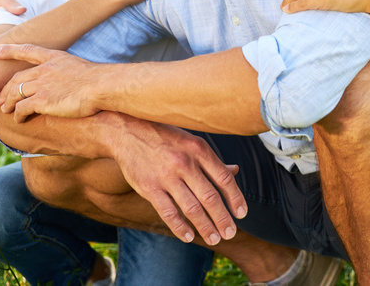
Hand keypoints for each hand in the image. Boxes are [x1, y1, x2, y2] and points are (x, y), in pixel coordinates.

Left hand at [0, 44, 102, 120]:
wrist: (102, 86)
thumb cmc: (98, 80)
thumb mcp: (81, 68)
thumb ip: (69, 72)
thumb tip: (70, 81)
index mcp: (54, 58)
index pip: (28, 51)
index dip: (10, 51)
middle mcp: (45, 70)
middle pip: (16, 78)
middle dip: (5, 89)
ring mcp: (42, 84)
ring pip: (15, 93)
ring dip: (8, 103)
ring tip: (5, 110)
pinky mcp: (42, 100)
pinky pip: (22, 108)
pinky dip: (18, 115)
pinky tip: (19, 120)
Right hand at [108, 121, 248, 244]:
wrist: (127, 131)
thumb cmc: (165, 137)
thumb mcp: (191, 142)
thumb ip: (211, 159)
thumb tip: (234, 171)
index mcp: (199, 149)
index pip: (224, 178)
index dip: (235, 198)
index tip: (242, 214)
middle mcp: (184, 163)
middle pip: (210, 197)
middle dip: (223, 219)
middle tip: (230, 234)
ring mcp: (166, 176)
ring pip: (191, 208)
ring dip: (205, 227)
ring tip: (214, 239)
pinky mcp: (149, 188)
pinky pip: (168, 212)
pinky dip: (180, 227)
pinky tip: (189, 237)